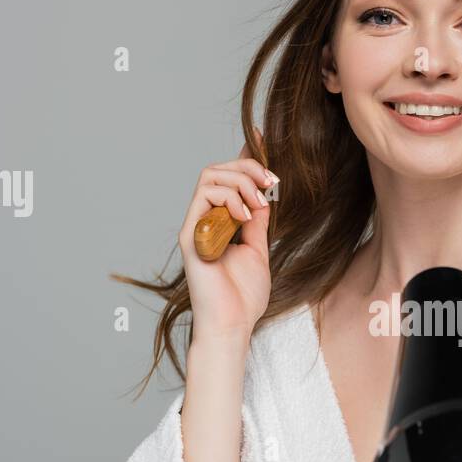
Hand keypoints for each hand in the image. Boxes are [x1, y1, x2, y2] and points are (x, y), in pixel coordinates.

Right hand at [178, 128, 276, 341]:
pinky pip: (203, 197)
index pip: (229, 179)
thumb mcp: (258, 248)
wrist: (232, 323)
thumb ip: (257, 220)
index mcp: (221, 221)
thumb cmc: (244, 295)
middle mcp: (205, 219)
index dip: (245, 156)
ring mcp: (196, 225)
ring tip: (258, 204)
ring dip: (240, 182)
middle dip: (248, 168)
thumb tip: (262, 192)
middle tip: (271, 184)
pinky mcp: (191, 235)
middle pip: (219, 170)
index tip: (261, 137)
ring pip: (210, 176)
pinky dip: (228, 198)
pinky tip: (244, 216)